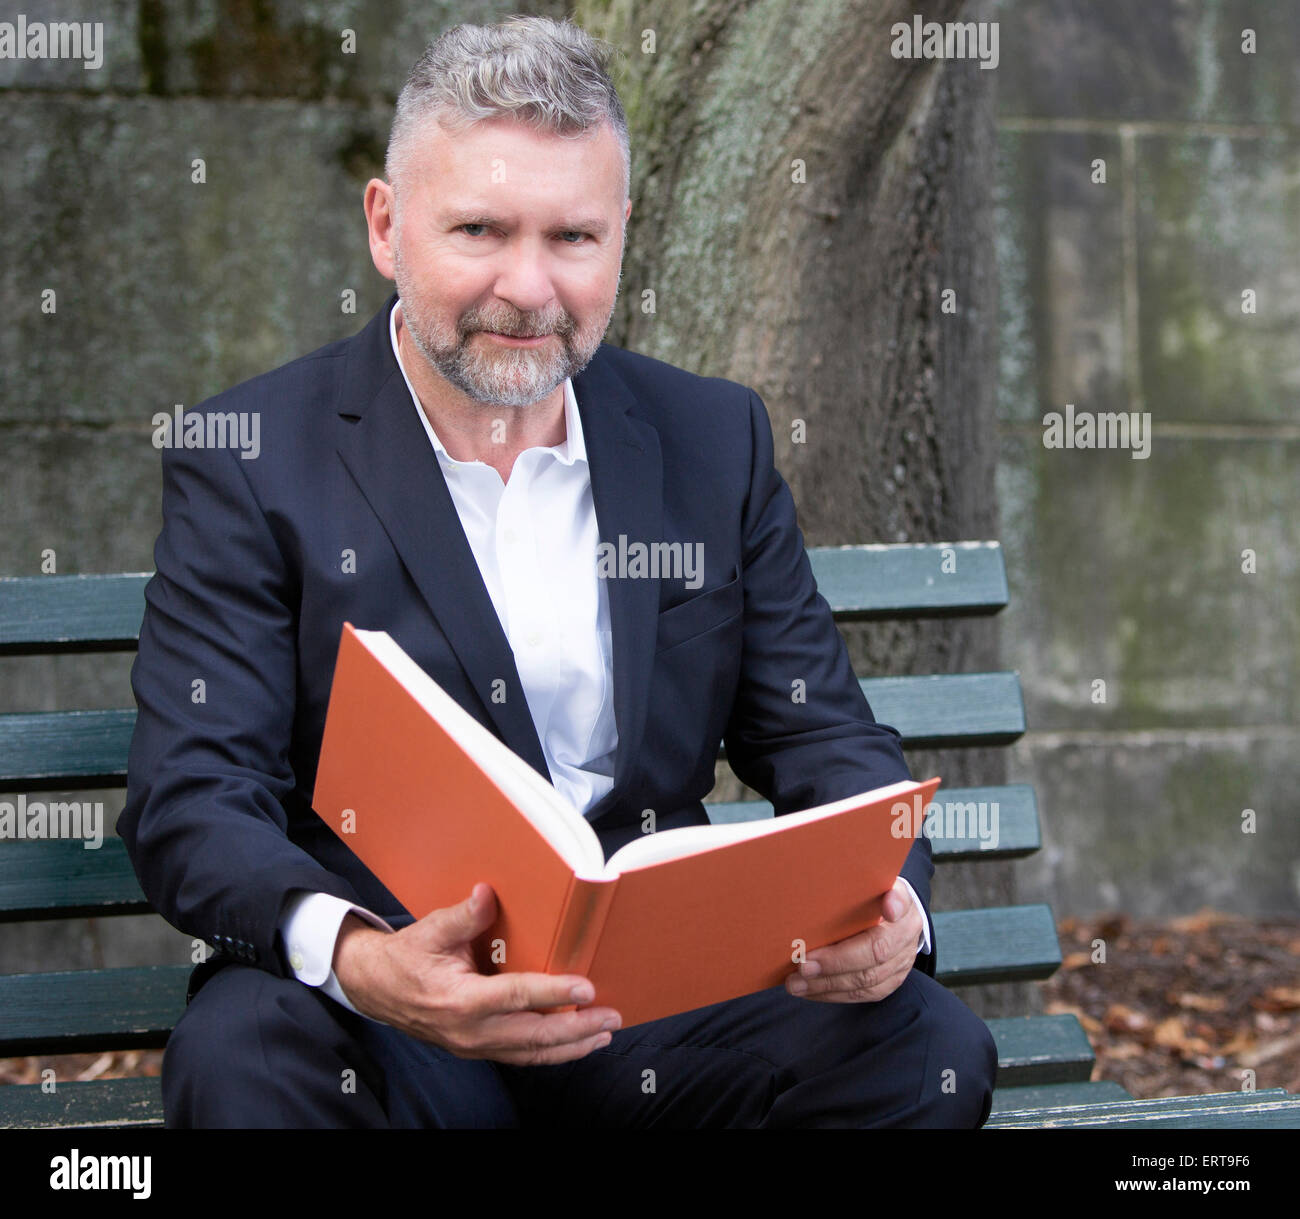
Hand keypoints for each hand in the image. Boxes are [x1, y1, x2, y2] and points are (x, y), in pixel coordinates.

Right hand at [332, 882, 620, 1064]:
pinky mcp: (477, 1049)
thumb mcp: (430, 930)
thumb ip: (463, 916)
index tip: (586, 987)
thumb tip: (488, 893)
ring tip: (603, 1035)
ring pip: (530, 1053)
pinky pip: (520, 1056)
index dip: (553, 992)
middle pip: (533, 1036)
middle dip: (577, 1029)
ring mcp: (473, 1045)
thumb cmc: (406, 957)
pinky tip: (574, 1043)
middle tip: (612, 1017)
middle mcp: (469, 1030)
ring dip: (571, 1046)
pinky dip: (550, 1052)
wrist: (375, 988)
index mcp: (459, 1000)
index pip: (516, 997)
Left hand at [784, 879, 922, 1002]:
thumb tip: (832, 880)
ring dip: (827, 984)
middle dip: (836, 962)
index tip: (887, 907)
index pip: (901, 901)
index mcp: (903, 902)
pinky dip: (832, 994)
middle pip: (876, 952)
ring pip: (867, 980)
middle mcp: (907, 934)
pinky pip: (863, 995)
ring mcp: (902, 962)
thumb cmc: (866, 896)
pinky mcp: (891, 982)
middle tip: (803, 965)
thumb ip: (855, 881)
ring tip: (795, 983)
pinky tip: (808, 990)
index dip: (895, 905)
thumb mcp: (864, 882)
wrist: (891, 915)